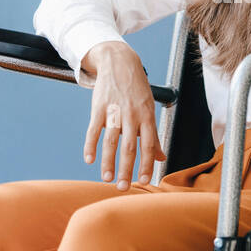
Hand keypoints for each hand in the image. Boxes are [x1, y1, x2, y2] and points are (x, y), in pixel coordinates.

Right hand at [80, 41, 165, 189]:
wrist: (119, 62)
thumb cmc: (137, 89)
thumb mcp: (149, 108)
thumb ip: (153, 134)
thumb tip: (161, 157)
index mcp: (147, 116)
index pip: (149, 144)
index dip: (147, 163)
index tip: (144, 180)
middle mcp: (132, 115)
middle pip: (130, 147)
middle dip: (126, 169)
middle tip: (123, 187)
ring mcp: (114, 111)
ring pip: (111, 142)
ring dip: (108, 162)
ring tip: (106, 179)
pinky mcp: (98, 107)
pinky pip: (93, 130)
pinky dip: (90, 145)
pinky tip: (89, 159)